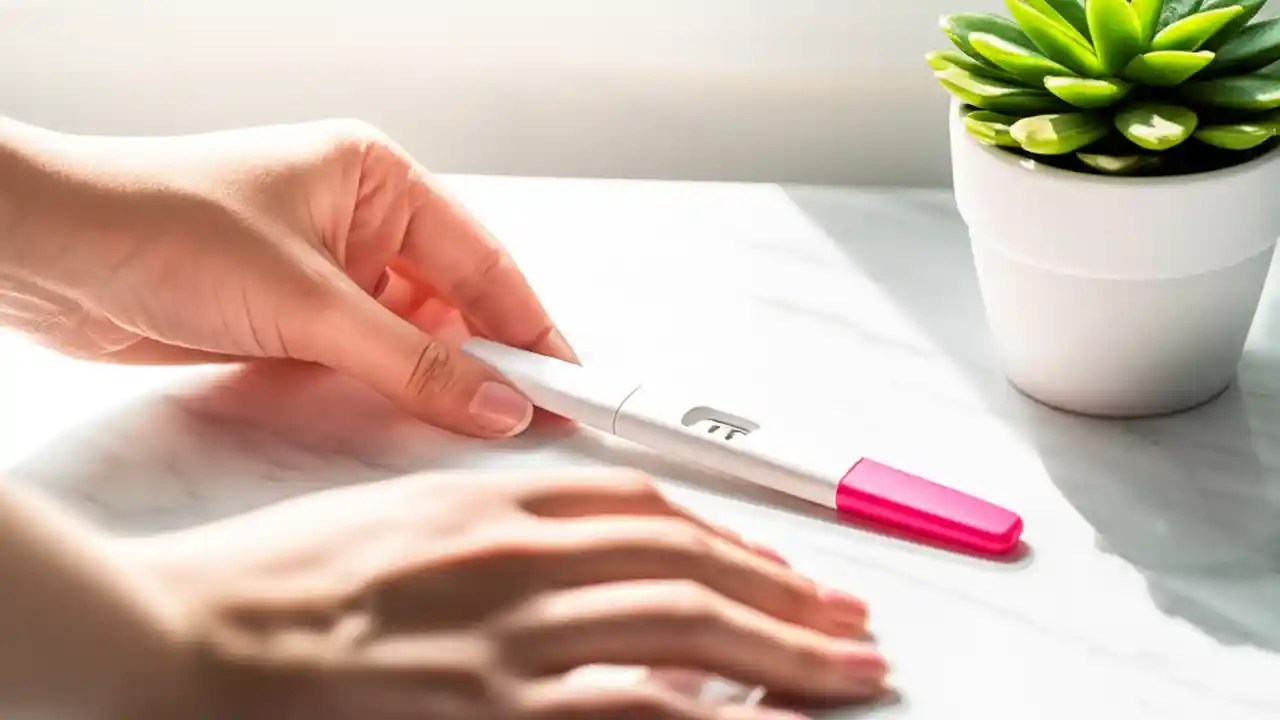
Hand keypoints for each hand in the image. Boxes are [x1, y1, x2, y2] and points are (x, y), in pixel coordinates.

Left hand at [0, 117, 570, 436]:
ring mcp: (324, 272)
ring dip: (431, 384)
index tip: (568, 383)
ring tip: (473, 429)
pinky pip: (361, 361)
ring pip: (408, 340)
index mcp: (376, 177)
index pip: (482, 261)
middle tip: (530, 421)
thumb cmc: (159, 226)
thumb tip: (498, 401)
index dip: (531, 326)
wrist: (45, 252)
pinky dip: (384, 394)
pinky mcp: (291, 318)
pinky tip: (408, 423)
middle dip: (486, 362)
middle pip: (451, 304)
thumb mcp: (307, 301)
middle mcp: (357, 220)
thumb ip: (411, 362)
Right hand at [124, 469, 885, 718]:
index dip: (726, 532)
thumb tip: (573, 549)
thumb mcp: (393, 517)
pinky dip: (720, 714)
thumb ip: (489, 524)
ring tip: (853, 668)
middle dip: (788, 590)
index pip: (643, 502)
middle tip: (852, 618)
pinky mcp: (497, 716)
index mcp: (490, 501)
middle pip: (690, 561)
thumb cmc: (275, 584)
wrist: (188, 640)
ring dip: (786, 647)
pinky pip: (640, 708)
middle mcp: (520, 558)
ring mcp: (514, 641)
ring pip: (688, 627)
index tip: (773, 560)